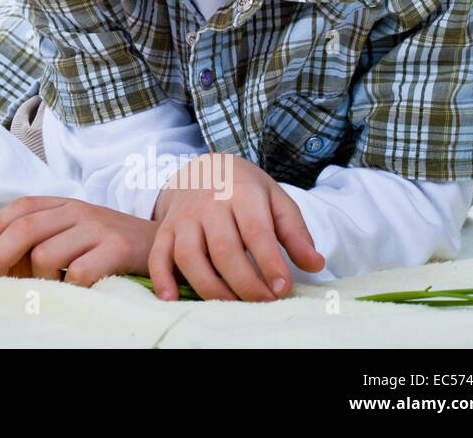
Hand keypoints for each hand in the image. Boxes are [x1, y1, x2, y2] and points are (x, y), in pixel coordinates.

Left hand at [0, 196, 158, 286]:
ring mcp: (98, 229)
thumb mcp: (77, 228)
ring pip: (46, 254)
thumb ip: (46, 233)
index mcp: (65, 203)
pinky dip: (66, 287)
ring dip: (36, 277)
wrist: (162, 242)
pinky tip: (69, 291)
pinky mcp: (116, 249)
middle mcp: (79, 211)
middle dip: (0, 254)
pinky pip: (78, 272)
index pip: (23, 206)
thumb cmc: (110, 241)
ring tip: (41, 287)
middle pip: (27, 228)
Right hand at [148, 153, 325, 301]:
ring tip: (232, 306)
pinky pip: (158, 254)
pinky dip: (161, 278)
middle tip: (264, 302)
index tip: (282, 288)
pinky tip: (171, 299)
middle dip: (245, 283)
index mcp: (241, 193)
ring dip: (210, 287)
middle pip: (223, 249)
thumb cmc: (245, 189)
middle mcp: (209, 204)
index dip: (269, 263)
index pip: (255, 231)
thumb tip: (315, 264)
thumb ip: (294, 232)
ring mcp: (184, 217)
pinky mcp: (165, 229)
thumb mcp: (276, 200)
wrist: (203, 167)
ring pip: (189, 256)